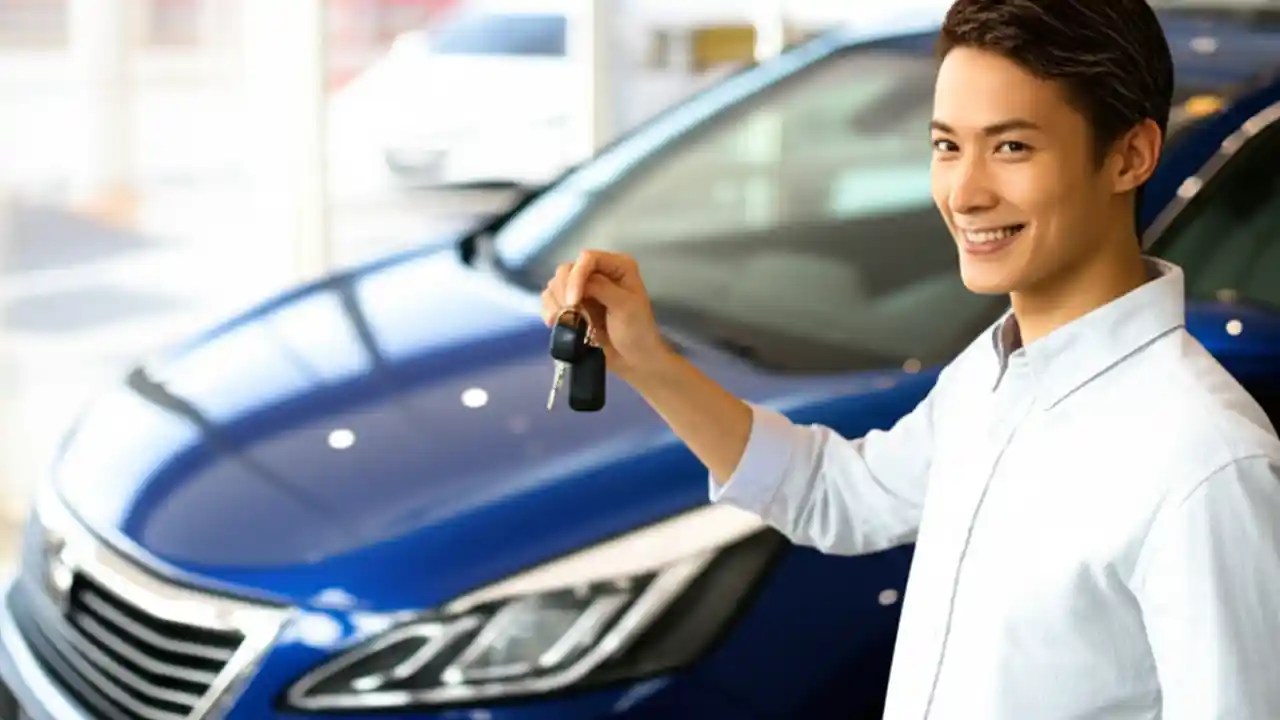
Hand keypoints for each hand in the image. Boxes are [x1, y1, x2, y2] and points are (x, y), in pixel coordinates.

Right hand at [541, 250, 672, 378]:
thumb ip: (601, 288)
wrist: (634, 359)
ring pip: (556, 284)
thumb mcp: (625, 306)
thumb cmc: (637, 331)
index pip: (587, 258)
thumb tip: (575, 283)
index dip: (576, 277)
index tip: (573, 302)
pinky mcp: (573, 305)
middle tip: (570, 313)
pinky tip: (555, 323)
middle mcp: (599, 272)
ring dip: (556, 302)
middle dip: (564, 291)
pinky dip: (550, 310)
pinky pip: (551, 299)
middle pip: (567, 269)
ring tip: (566, 321)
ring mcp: (584, 289)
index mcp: (617, 266)